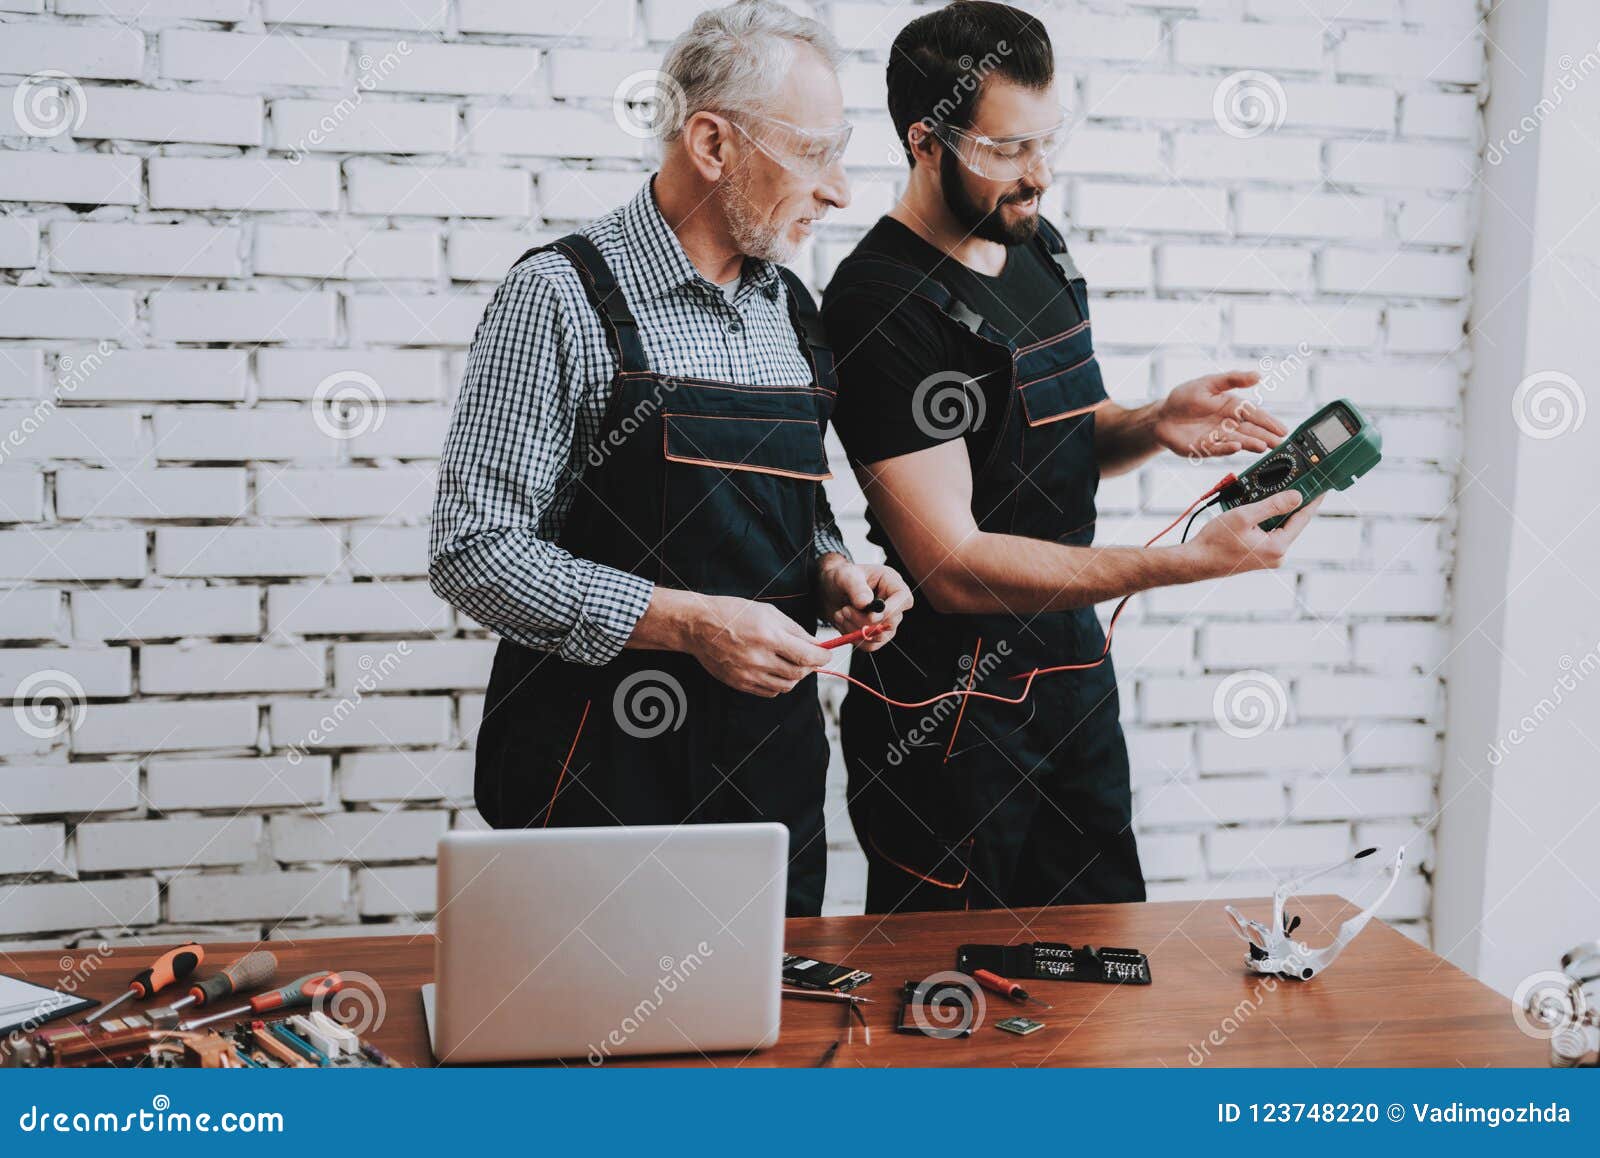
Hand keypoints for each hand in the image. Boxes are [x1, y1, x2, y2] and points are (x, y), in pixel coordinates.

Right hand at [683, 595, 834, 697]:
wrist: (699, 626)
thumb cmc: (734, 614)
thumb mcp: (768, 612)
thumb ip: (794, 630)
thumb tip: (816, 645)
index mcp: (769, 637)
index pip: (808, 656)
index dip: (823, 657)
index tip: (827, 654)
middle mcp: (759, 658)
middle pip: (799, 673)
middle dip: (810, 666)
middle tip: (810, 657)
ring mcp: (748, 674)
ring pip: (786, 686)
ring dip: (795, 676)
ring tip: (790, 662)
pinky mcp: (740, 684)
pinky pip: (769, 692)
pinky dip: (778, 684)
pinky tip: (774, 670)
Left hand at [816, 554, 912, 652]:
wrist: (829, 589)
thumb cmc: (841, 577)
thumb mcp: (846, 576)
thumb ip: (856, 588)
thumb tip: (866, 603)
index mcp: (892, 583)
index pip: (905, 600)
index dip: (891, 610)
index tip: (870, 614)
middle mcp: (893, 603)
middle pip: (891, 622)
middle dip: (864, 621)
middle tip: (845, 610)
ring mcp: (885, 620)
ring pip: (879, 637)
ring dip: (856, 630)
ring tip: (841, 614)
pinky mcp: (875, 634)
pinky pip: (869, 645)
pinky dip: (853, 637)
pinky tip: (843, 622)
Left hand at [1153, 371, 1287, 459]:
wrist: (1162, 415)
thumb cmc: (1186, 397)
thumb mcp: (1210, 383)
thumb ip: (1232, 379)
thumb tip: (1257, 375)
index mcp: (1233, 407)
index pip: (1255, 415)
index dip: (1269, 422)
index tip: (1283, 429)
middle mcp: (1229, 424)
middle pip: (1251, 431)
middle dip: (1266, 436)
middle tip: (1280, 443)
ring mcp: (1218, 437)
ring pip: (1238, 441)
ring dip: (1251, 444)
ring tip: (1264, 446)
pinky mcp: (1204, 448)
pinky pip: (1217, 448)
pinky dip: (1227, 448)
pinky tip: (1237, 447)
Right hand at [1183, 491, 1322, 578]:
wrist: (1195, 561)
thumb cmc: (1215, 541)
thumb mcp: (1244, 516)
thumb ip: (1273, 505)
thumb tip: (1297, 496)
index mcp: (1278, 546)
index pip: (1302, 518)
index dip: (1312, 499)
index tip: (1322, 486)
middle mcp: (1277, 555)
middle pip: (1291, 522)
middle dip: (1291, 502)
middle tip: (1296, 481)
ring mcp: (1268, 557)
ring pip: (1279, 526)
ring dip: (1275, 510)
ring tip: (1270, 492)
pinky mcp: (1259, 556)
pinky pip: (1268, 533)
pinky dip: (1264, 519)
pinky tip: (1256, 508)